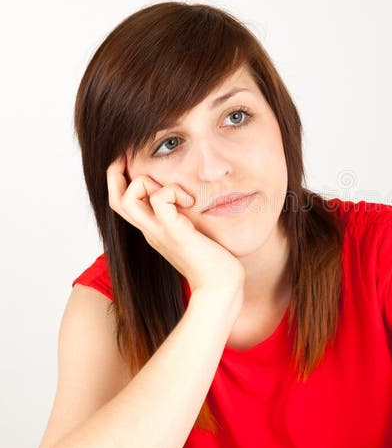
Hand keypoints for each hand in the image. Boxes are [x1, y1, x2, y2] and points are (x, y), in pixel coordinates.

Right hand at [106, 154, 244, 300]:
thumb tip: (196, 197)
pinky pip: (160, 201)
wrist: (221, 288)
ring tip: (174, 191)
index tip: (133, 161)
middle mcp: (150, 230)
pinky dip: (172, 191)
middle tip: (135, 159)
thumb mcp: (195, 232)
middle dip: (117, 172)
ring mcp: (159, 233)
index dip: (120, 180)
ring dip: (145, 182)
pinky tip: (190, 201)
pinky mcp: (175, 233)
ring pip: (127, 199)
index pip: (122, 202)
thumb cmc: (214, 261)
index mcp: (153, 229)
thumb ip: (188, 216)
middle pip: (115, 199)